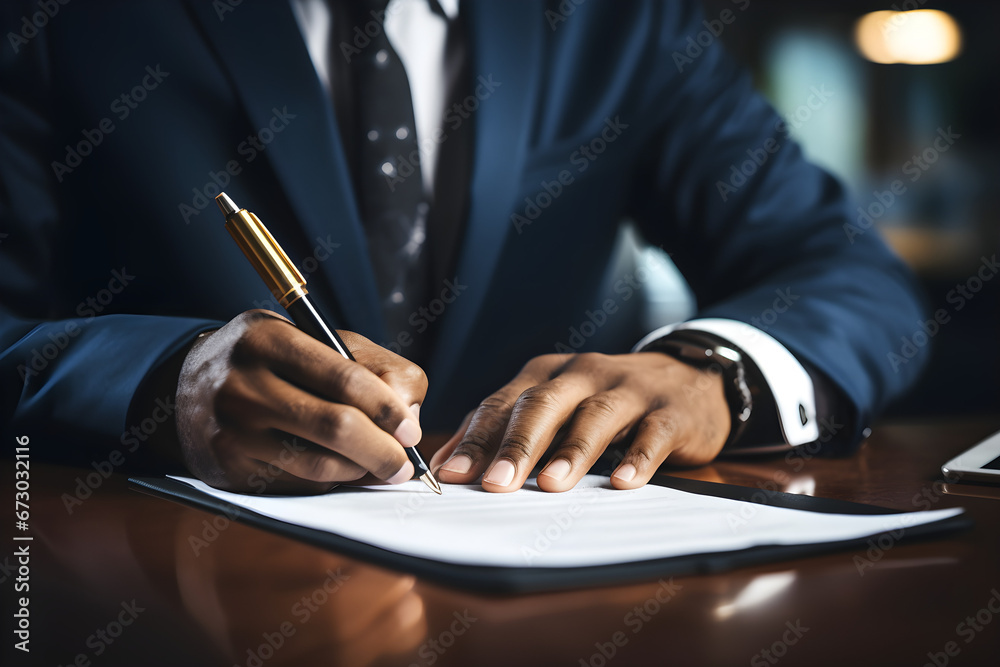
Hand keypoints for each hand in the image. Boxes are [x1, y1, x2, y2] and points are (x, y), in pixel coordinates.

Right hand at [175, 310, 426, 493]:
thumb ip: (376, 368)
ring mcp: (232, 428)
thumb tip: (410, 421)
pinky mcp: (228, 468)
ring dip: (360, 471)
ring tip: (378, 467)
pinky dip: (329, 481)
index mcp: (269, 338)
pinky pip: (297, 484)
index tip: (411, 432)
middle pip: (335, 425)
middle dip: (382, 451)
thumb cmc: (274, 362)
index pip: (345, 377)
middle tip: (404, 465)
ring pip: (318, 463)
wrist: (186, 388)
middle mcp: (244, 382)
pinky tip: (338, 470)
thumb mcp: (319, 342)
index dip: (387, 409)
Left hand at [429, 352, 730, 491]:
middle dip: (517, 445)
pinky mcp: (670, 411)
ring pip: (594, 417)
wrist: (690, 378)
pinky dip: (638, 457)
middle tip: (495, 483)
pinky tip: (624, 482)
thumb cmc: (608, 400)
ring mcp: (628, 389)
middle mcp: (584, 374)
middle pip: (544, 405)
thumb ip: (504, 428)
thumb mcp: (557, 406)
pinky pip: (652, 433)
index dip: (477, 439)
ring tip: (551, 484)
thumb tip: (445, 463)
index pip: (504, 404)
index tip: (453, 475)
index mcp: (548, 373)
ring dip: (571, 451)